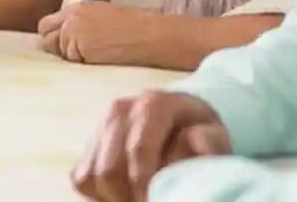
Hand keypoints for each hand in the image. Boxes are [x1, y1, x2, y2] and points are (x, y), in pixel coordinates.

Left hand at [38, 1, 154, 64]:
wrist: (149, 35)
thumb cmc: (136, 28)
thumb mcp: (103, 17)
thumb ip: (81, 24)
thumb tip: (68, 39)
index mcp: (77, 7)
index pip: (48, 23)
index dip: (54, 37)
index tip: (64, 47)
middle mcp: (70, 17)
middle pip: (45, 37)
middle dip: (54, 48)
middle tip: (75, 57)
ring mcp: (72, 32)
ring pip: (57, 52)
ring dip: (69, 58)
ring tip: (93, 59)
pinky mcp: (78, 47)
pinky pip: (70, 62)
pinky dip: (80, 65)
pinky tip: (97, 62)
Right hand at [72, 91, 230, 201]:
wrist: (179, 118)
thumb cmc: (199, 131)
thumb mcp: (214, 134)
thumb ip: (209, 140)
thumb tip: (193, 142)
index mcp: (152, 104)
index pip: (138, 151)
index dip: (144, 185)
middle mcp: (120, 110)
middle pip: (108, 170)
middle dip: (126, 197)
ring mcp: (100, 126)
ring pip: (90, 176)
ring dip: (112, 197)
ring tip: (136, 199)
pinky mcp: (89, 144)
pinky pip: (81, 179)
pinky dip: (99, 194)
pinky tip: (123, 194)